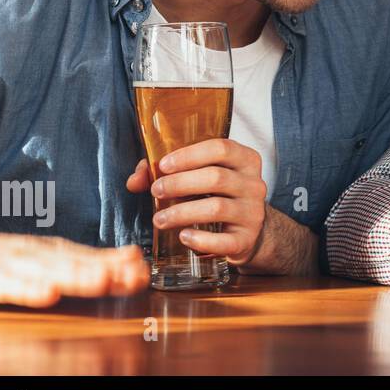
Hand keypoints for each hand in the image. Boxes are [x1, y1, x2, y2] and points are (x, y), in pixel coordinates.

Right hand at [0, 229, 147, 306]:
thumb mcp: (34, 260)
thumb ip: (75, 262)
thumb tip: (125, 260)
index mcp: (43, 252)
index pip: (85, 256)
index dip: (115, 262)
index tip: (143, 268)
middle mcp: (29, 254)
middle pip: (71, 262)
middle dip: (105, 268)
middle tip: (134, 275)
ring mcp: (4, 264)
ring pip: (44, 271)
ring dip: (75, 276)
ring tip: (103, 280)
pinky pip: (4, 285)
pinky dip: (26, 288)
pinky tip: (46, 294)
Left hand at [127, 138, 266, 265]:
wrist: (246, 231)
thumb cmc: (218, 197)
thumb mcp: (202, 177)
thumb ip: (168, 173)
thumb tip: (135, 180)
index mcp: (245, 161)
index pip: (222, 148)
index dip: (190, 155)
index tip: (163, 165)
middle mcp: (253, 184)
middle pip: (216, 178)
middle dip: (180, 184)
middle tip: (156, 191)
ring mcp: (253, 213)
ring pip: (217, 208)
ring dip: (182, 213)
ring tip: (159, 219)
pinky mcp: (246, 239)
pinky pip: (224, 241)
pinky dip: (201, 240)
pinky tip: (183, 236)